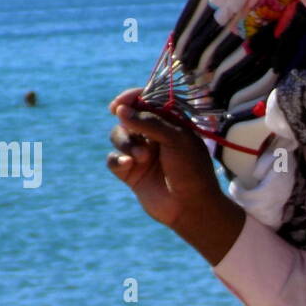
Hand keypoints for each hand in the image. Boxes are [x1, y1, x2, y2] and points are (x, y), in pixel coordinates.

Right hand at [107, 88, 244, 262]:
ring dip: (125, 143)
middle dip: (127, 124)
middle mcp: (154, 136)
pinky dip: (117, 159)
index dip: (131, 98)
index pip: (146, 101)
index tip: (120, 103)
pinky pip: (113, 159)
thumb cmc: (191, 171)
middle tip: (132, 130)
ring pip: (118, 136)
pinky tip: (129, 164)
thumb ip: (149, 121)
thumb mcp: (176, 139)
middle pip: (127, 117)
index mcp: (170, 123)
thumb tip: (119, 109)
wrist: (192, 207)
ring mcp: (141, 154)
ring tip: (141, 157)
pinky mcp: (131, 173)